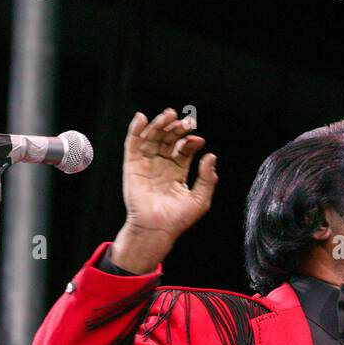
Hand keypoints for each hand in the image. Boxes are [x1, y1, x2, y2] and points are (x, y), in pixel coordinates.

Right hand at [111, 108, 218, 269]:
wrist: (156, 229)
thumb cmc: (178, 219)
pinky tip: (142, 118)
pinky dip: (135, 130)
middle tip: (186, 122)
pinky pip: (133, 144)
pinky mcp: (132, 166)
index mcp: (178, 172)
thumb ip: (208, 179)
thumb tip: (211, 157)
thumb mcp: (200, 199)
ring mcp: (147, 164)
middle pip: (168, 140)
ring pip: (152, 138)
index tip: (198, 140)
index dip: (190, 141)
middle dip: (176, 129)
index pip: (184, 149)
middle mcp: (162, 165)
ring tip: (169, 115)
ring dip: (159, 124)